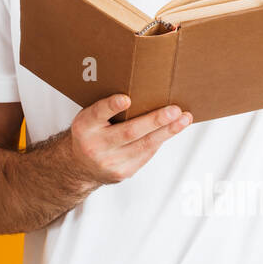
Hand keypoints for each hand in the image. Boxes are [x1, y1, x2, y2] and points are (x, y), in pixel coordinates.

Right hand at [63, 94, 190, 185]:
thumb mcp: (89, 118)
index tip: (125, 99)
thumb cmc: (90, 134)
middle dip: (154, 120)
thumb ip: (106, 108)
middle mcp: (94, 146)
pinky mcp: (122, 173)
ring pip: (143, 145)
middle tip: (173, 110)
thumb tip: (140, 90)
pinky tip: (172, 130)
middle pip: (128, 132)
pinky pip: (146, 154)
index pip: (97, 114)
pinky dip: (160, 140)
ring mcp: (109, 162)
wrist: (80, 166)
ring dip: (167, 131)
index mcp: (83, 127)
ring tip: (183, 119)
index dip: (111, 106)